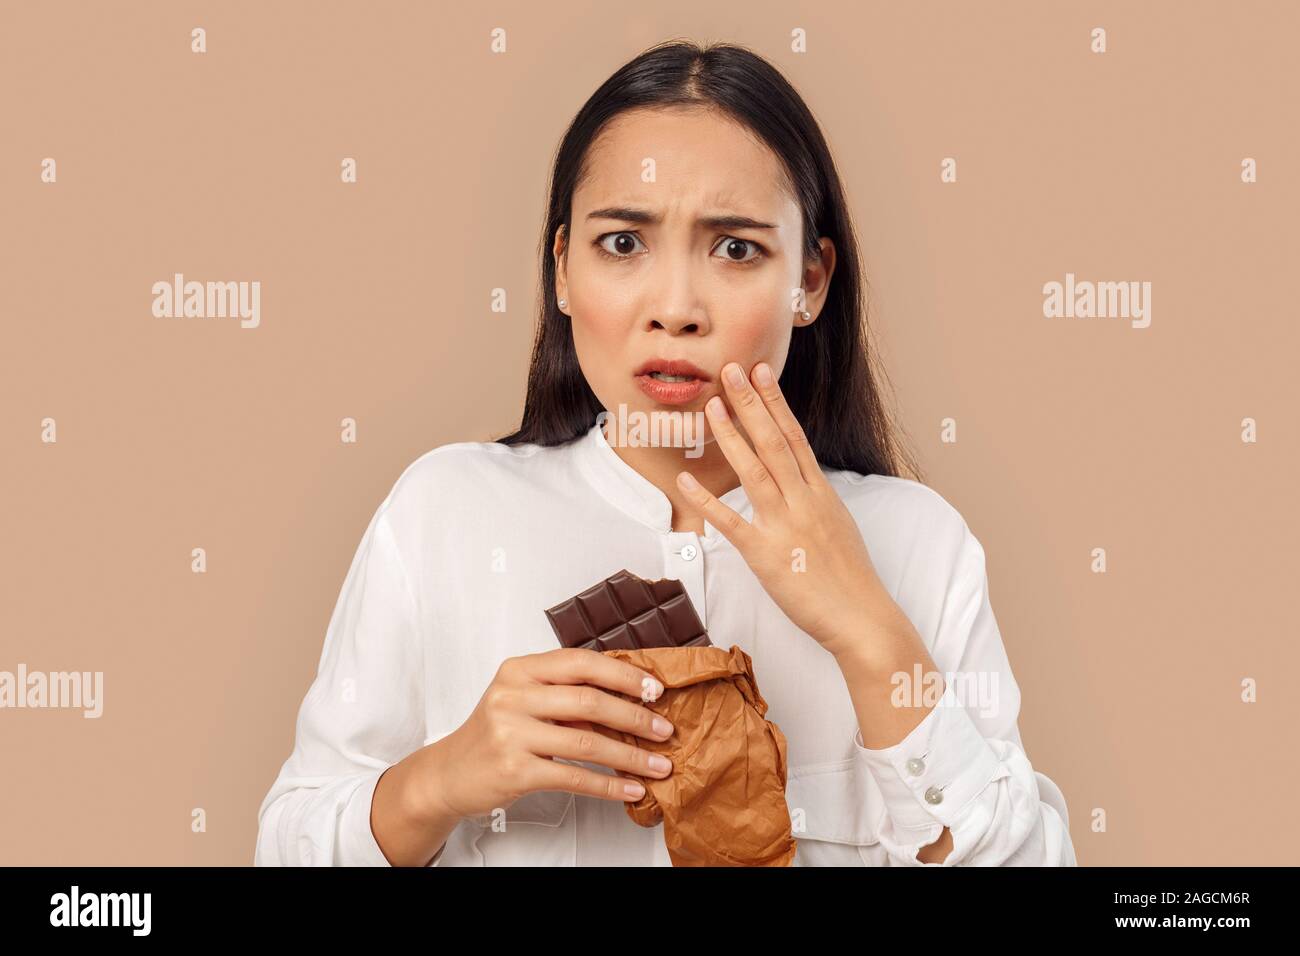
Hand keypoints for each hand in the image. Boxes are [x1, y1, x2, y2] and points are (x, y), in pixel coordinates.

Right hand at [417, 648, 675, 822]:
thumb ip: (564, 690)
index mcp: (519, 669)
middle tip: (664, 729)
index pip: (581, 662)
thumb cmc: (494, 733)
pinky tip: (630, 789)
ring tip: (658, 764)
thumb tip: (629, 693)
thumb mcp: (522, 698)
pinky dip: (608, 785)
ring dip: (630, 756)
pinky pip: (574, 776)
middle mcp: (512, 695)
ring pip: (587, 742)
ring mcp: (511, 733)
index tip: (654, 689)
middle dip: (635, 716)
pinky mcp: (515, 770)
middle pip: (589, 701)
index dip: (623, 675)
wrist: (449, 773)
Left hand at [675, 361, 898, 657]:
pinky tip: (685, 480)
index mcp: (821, 493)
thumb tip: (801, 483)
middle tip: (730, 369)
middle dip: (750, 403)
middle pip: (773, 441)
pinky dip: (706, 500)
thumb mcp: (839, 526)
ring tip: (712, 406)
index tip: (761, 373)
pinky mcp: (766, 555)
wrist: (862, 618)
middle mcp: (804, 501)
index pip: (794, 437)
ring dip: (731, 436)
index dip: (775, 402)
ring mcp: (785, 526)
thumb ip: (816, 501)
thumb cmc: (851, 578)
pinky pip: (731, 523)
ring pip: (755, 471)